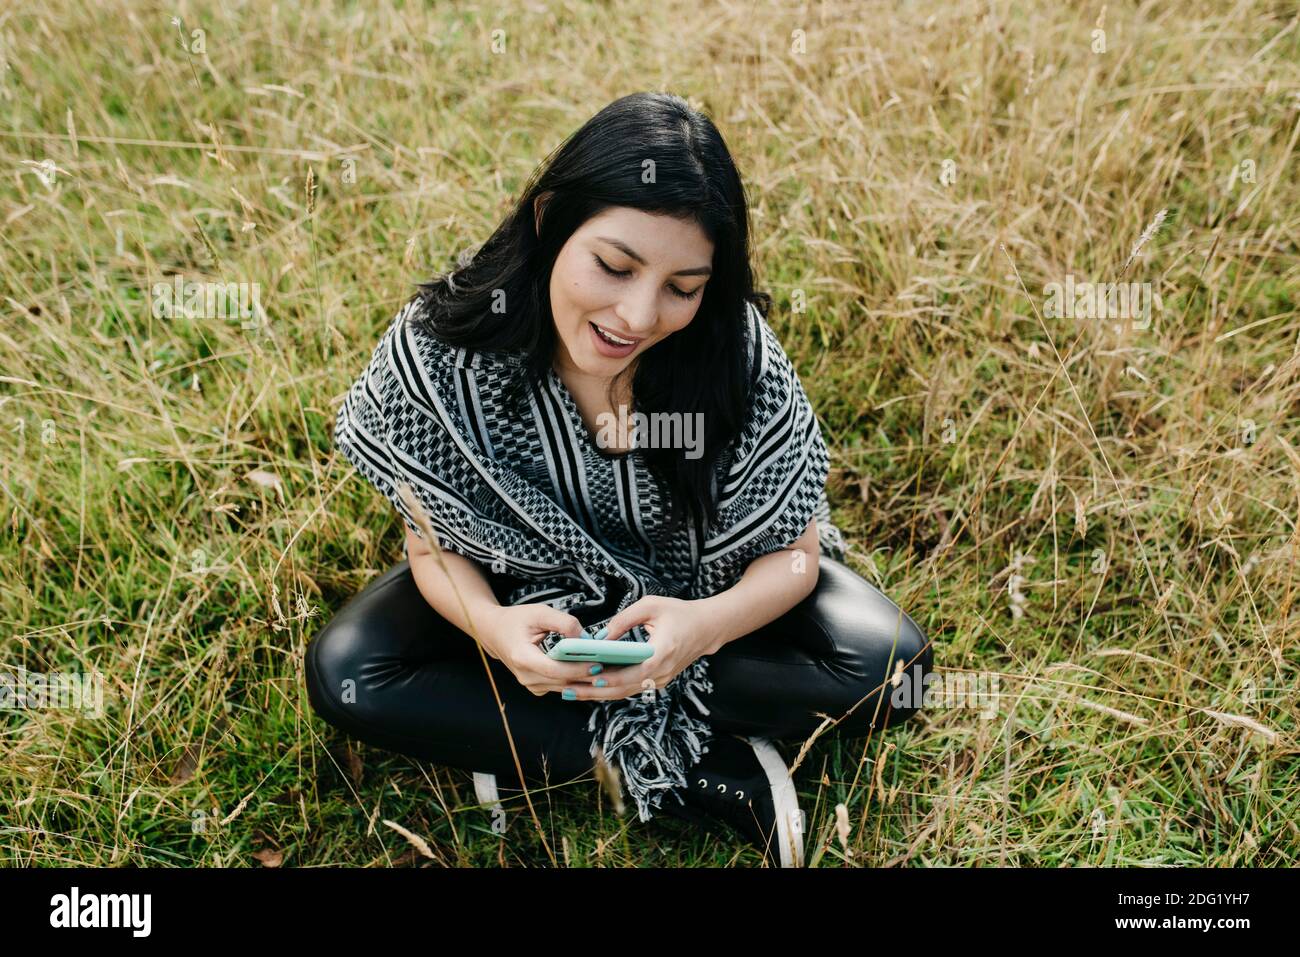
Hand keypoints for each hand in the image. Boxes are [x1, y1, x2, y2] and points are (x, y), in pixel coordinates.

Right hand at [482, 603, 605, 697]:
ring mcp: (530, 684)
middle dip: (587, 675)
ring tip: (608, 671)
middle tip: (612, 667)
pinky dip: (576, 680)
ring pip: (564, 687)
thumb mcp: (539, 612)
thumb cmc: (517, 620)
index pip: (555, 670)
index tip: (598, 663)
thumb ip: (563, 622)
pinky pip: (560, 687)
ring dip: (585, 680)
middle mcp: (525, 676)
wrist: (495, 633)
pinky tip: (592, 673)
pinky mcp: (537, 687)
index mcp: (522, 658)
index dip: (577, 668)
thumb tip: (584, 637)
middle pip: (562, 681)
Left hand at [559, 595, 714, 701]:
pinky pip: (631, 688)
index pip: (631, 672)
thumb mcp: (650, 606)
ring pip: (626, 692)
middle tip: (568, 690)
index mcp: (661, 652)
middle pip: (623, 689)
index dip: (608, 678)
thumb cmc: (680, 613)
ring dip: (599, 694)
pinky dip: (610, 689)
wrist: (707, 628)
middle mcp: (661, 672)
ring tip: (572, 691)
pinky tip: (590, 687)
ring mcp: (661, 680)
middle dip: (594, 691)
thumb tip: (599, 636)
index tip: (585, 677)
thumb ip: (623, 619)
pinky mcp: (657, 681)